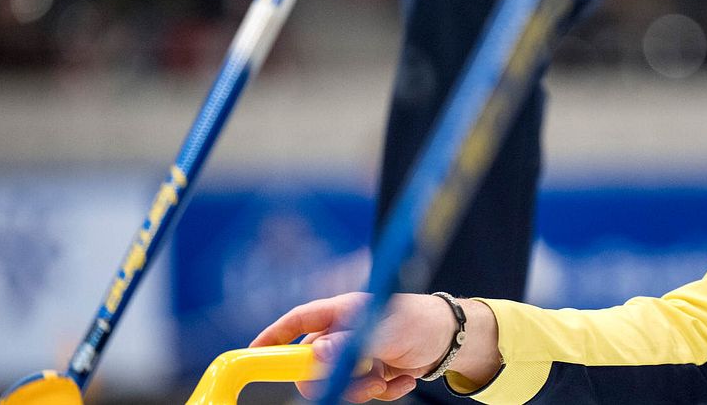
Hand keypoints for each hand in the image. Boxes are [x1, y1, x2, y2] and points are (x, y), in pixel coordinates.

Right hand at [251, 292, 499, 401]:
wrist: (454, 339)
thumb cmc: (422, 322)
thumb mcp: (387, 332)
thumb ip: (351, 343)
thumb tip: (316, 353)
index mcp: (342, 313)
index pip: (296, 322)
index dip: (272, 338)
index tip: (252, 355)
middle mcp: (346, 333)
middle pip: (313, 364)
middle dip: (332, 379)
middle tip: (360, 381)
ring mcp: (358, 354)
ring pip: (338, 384)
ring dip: (363, 388)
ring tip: (388, 377)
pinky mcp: (373, 372)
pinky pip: (364, 393)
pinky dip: (384, 391)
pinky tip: (404, 377)